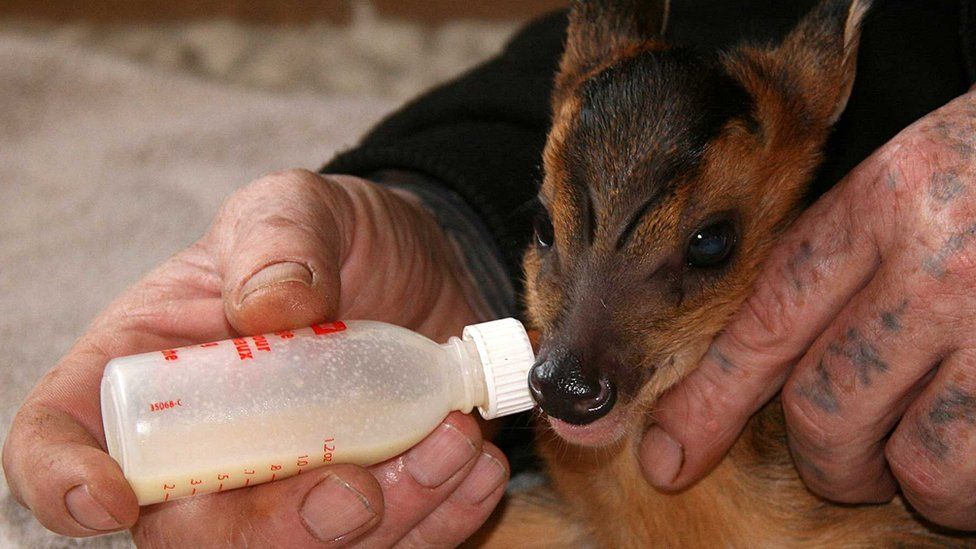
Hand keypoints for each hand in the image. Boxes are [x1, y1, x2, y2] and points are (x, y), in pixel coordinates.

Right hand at [2, 169, 507, 544]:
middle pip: (195, 536)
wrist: (418, 263)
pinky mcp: (368, 501)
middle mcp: (207, 447)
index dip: (64, 480)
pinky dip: (441, 520)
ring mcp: (288, 485)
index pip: (61, 438)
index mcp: (148, 370)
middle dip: (276, 531)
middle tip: (355, 492)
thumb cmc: (333, 236)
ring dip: (387, 523)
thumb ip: (279, 239)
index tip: (111, 494)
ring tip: (452, 445)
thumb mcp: (300, 205)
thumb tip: (272, 304)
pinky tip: (474, 466)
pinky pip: (394, 544)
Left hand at [638, 90, 975, 529]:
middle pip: (829, 411)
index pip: (767, 322)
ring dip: (917, 483)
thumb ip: (847, 257)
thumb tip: (777, 365)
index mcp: (888, 201)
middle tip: (849, 463)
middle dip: (830, 461)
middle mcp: (944, 264)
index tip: (667, 456)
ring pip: (921, 468)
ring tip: (934, 455)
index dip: (708, 403)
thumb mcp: (916, 181)